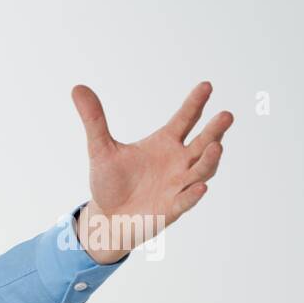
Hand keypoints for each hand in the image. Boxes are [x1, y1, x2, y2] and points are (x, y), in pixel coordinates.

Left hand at [71, 82, 232, 263]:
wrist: (107, 216)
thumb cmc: (110, 182)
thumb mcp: (100, 149)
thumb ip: (94, 120)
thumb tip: (77, 88)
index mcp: (165, 143)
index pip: (185, 119)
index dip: (195, 103)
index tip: (206, 86)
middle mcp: (179, 161)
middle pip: (203, 142)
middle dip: (215, 130)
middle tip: (226, 115)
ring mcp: (179, 184)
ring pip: (201, 170)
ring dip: (210, 159)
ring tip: (216, 146)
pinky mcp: (172, 207)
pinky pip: (186, 200)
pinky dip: (193, 194)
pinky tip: (200, 187)